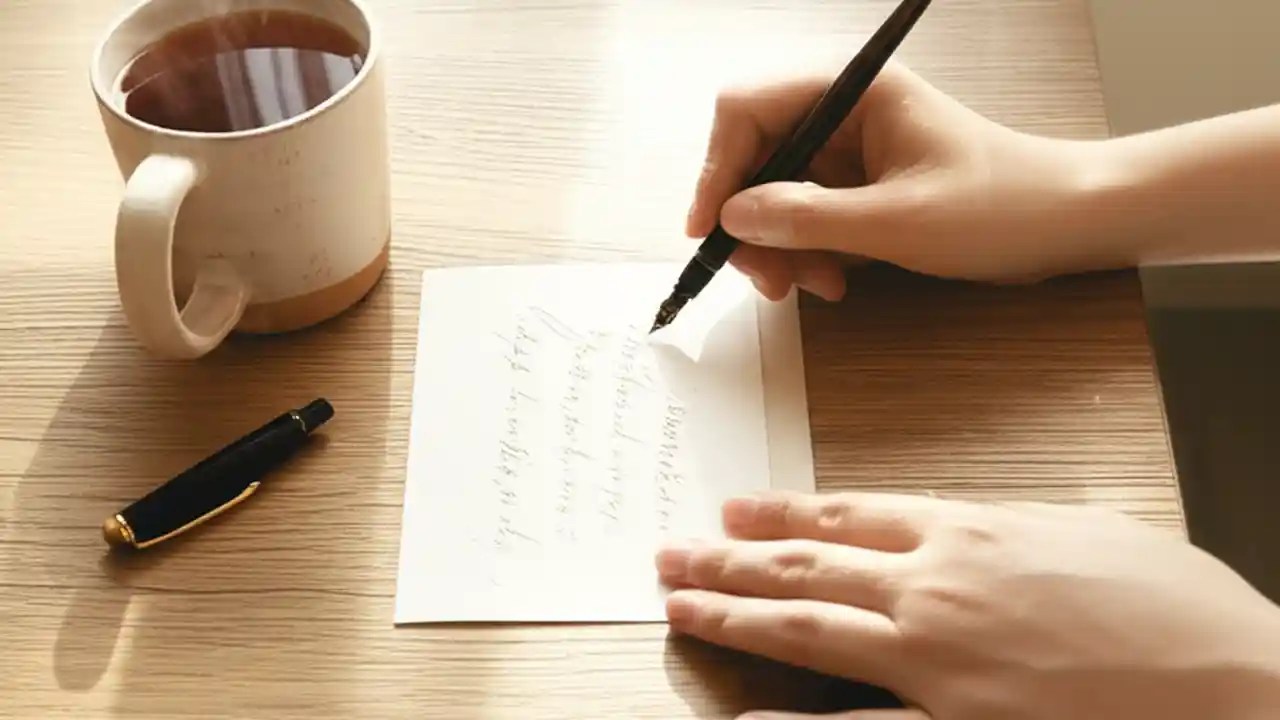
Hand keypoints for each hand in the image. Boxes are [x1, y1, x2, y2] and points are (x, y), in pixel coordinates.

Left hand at [656, 492, 1279, 719]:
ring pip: (809, 630)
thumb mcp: (1096, 532)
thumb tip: (987, 522)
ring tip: (677, 606)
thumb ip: (1022, 527)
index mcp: (972, 530)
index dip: (783, 511)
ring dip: (734, 617)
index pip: (849, 513)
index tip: (735, 509)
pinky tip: (743, 716)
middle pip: (807, 565)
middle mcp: (937, 587)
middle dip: (730, 559)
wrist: (1236, 686)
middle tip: (671, 553)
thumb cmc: (1180, 608)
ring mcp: (937, 661)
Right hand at [688, 63, 1130, 300]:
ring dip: (781, 248)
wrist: (1068, 223)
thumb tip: (733, 217)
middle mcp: (844, 112)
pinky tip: (833, 280)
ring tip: (813, 287)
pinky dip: (808, 252)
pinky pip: (806, 217)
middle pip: (755, 157)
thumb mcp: (898, 222)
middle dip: (752, 222)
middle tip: (765, 279)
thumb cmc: (1003, 206)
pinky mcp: (860, 186)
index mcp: (854, 91)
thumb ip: (808, 219)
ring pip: (775, 195)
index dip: (717, 168)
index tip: (709, 229)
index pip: (747, 110)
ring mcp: (851, 150)